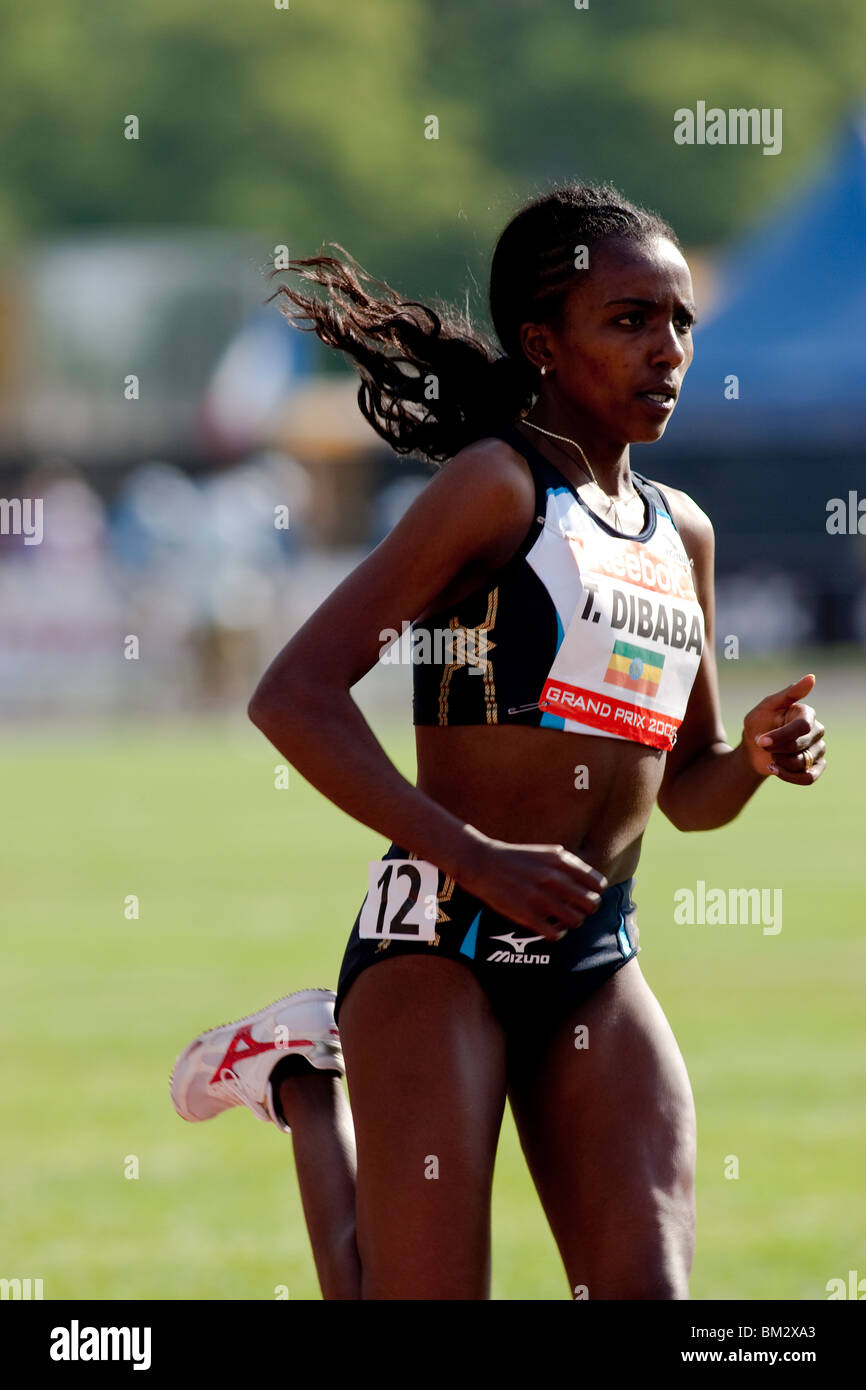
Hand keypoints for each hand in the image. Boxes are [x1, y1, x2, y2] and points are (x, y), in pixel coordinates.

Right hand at [455, 838, 606, 940]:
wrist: (483, 863)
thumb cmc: (517, 859)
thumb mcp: (548, 853)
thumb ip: (571, 865)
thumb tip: (594, 883)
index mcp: (561, 862)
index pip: (598, 885)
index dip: (594, 893)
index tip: (584, 896)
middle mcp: (554, 879)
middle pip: (592, 905)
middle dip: (586, 909)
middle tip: (574, 909)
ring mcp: (541, 898)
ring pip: (576, 921)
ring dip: (571, 922)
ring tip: (560, 919)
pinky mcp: (527, 915)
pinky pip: (555, 934)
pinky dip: (555, 933)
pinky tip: (547, 927)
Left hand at [742, 673, 825, 784]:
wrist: (753, 750)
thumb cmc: (759, 724)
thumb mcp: (766, 707)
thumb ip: (788, 694)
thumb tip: (812, 677)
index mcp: (806, 713)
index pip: (801, 727)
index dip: (780, 736)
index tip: (759, 740)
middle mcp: (816, 730)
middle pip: (799, 745)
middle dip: (775, 749)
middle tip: (762, 745)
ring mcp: (818, 749)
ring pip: (802, 763)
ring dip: (779, 762)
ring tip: (770, 757)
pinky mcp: (816, 767)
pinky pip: (809, 778)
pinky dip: (790, 776)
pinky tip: (775, 769)